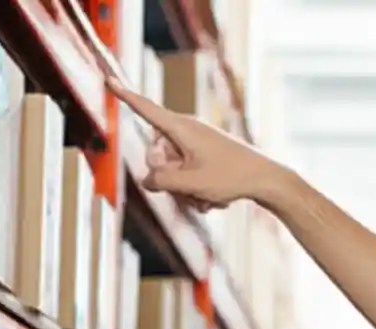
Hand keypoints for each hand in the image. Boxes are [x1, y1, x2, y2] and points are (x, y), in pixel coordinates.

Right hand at [107, 78, 289, 210]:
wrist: (267, 180)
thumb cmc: (231, 177)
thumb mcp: (190, 183)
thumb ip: (161, 180)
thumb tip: (147, 180)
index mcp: (182, 128)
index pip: (147, 110)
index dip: (126, 97)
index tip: (109, 81)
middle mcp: (187, 131)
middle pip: (157, 155)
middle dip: (168, 177)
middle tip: (192, 187)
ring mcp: (197, 145)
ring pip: (173, 171)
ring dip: (186, 190)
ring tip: (209, 196)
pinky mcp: (206, 158)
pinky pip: (188, 177)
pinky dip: (197, 192)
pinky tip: (216, 199)